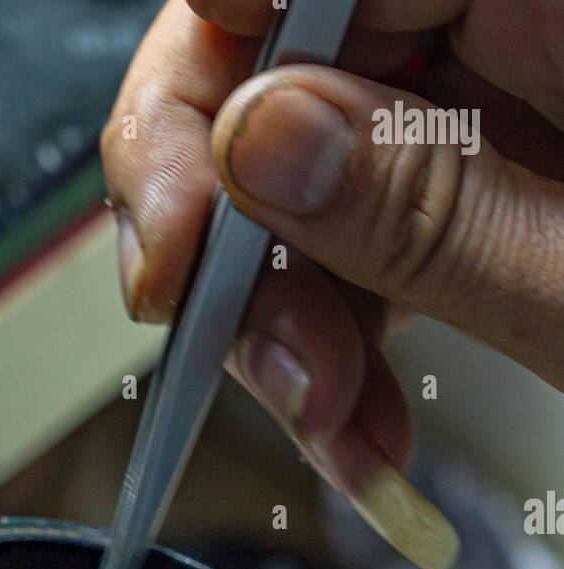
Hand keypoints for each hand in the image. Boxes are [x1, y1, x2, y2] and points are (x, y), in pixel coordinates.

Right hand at [102, 0, 563, 498]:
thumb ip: (426, 202)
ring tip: (332, 430)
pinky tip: (355, 421)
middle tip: (268, 364)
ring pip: (298, 172)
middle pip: (273, 70)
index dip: (202, 84)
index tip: (175, 232)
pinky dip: (339, 341)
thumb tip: (258, 144)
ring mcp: (484, 97)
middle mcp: (492, 23)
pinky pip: (358, 231)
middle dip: (238, 244)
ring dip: (286, 328)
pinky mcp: (479, 170)